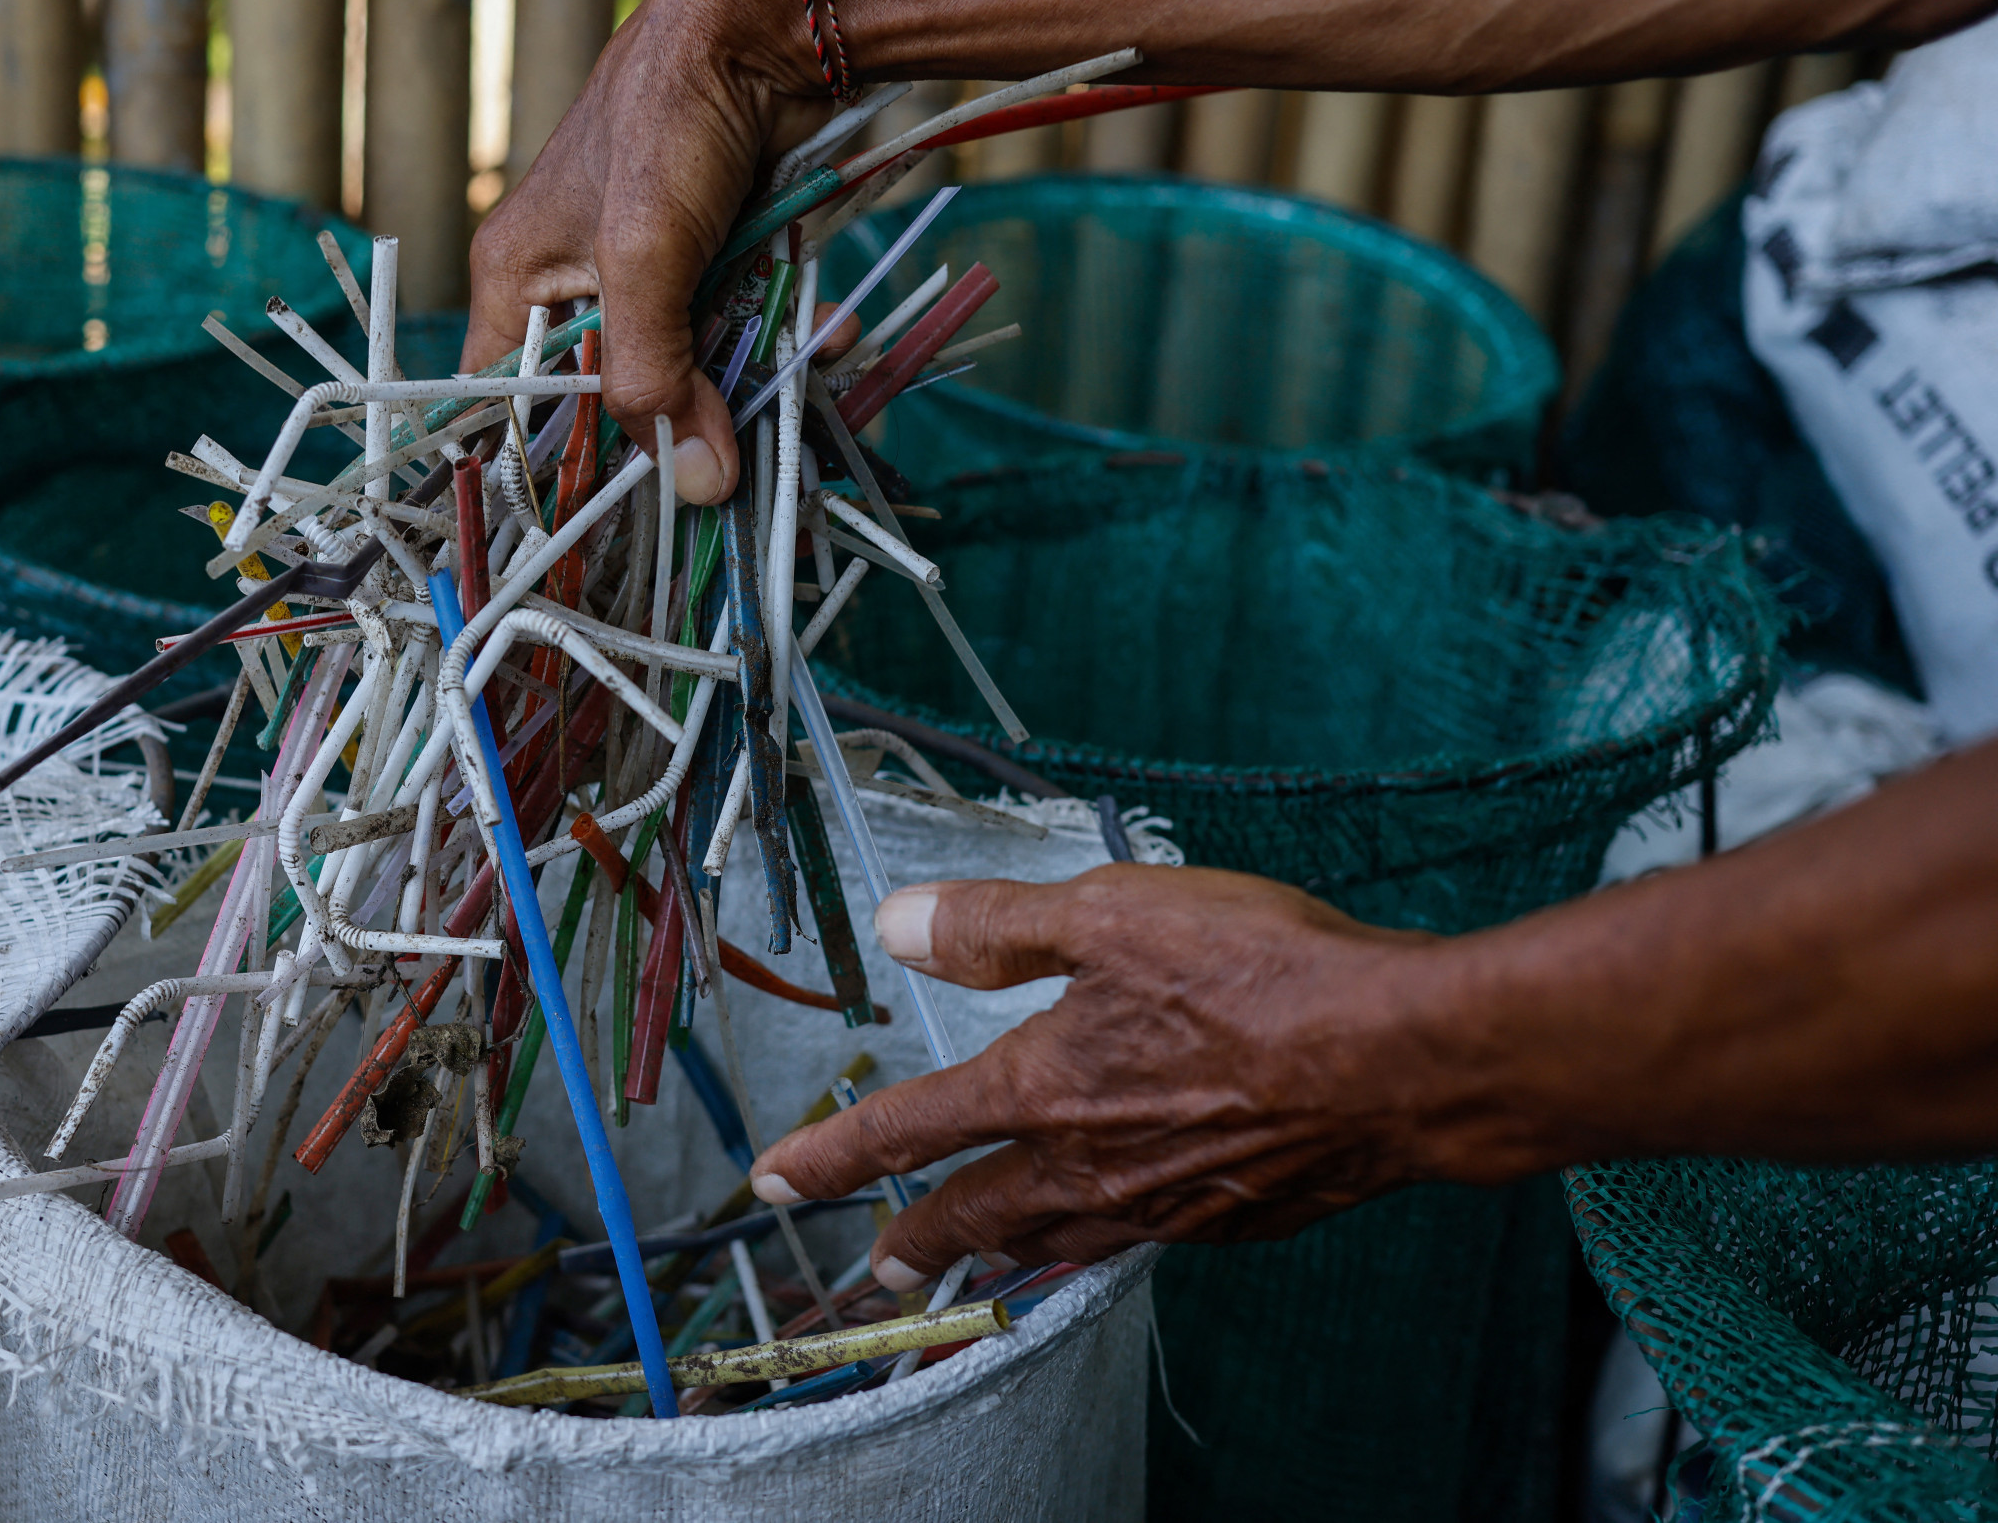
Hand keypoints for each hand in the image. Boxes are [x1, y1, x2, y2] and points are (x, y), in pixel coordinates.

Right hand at [464, 0, 830, 505]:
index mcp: (518, 283)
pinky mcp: (718, 263)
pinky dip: (788, 348)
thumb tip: (697, 490)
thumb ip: (657, 375)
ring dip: (750, 396)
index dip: (545, 473)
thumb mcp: (647, 257)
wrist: (768, 21)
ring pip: (691, 376)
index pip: (503, 408)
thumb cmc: (672, 118)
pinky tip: (840, 343)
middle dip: (677, 440)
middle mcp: (575, 286)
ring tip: (806, 415)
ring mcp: (654, 277)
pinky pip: (745, 335)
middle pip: (612, 405)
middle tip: (732, 485)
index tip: (604, 534)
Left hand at [749, 865, 1467, 1288]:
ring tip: (982, 1266)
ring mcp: (1164, 1204)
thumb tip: (900, 924)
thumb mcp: (1112, 913)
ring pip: (1059, 1241)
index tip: (776, 1179)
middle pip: (975, 1214)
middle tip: (877, 1266)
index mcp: (1044, 1087)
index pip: (906, 1128)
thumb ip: (997, 923)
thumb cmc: (1264, 975)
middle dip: (916, 1240)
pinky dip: (1108, 1240)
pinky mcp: (1234, 1217)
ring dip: (1005, 1254)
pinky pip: (1145, 1240)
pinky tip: (1121, 1224)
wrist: (1402, 1060)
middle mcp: (1091, 1163)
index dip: (830, 1152)